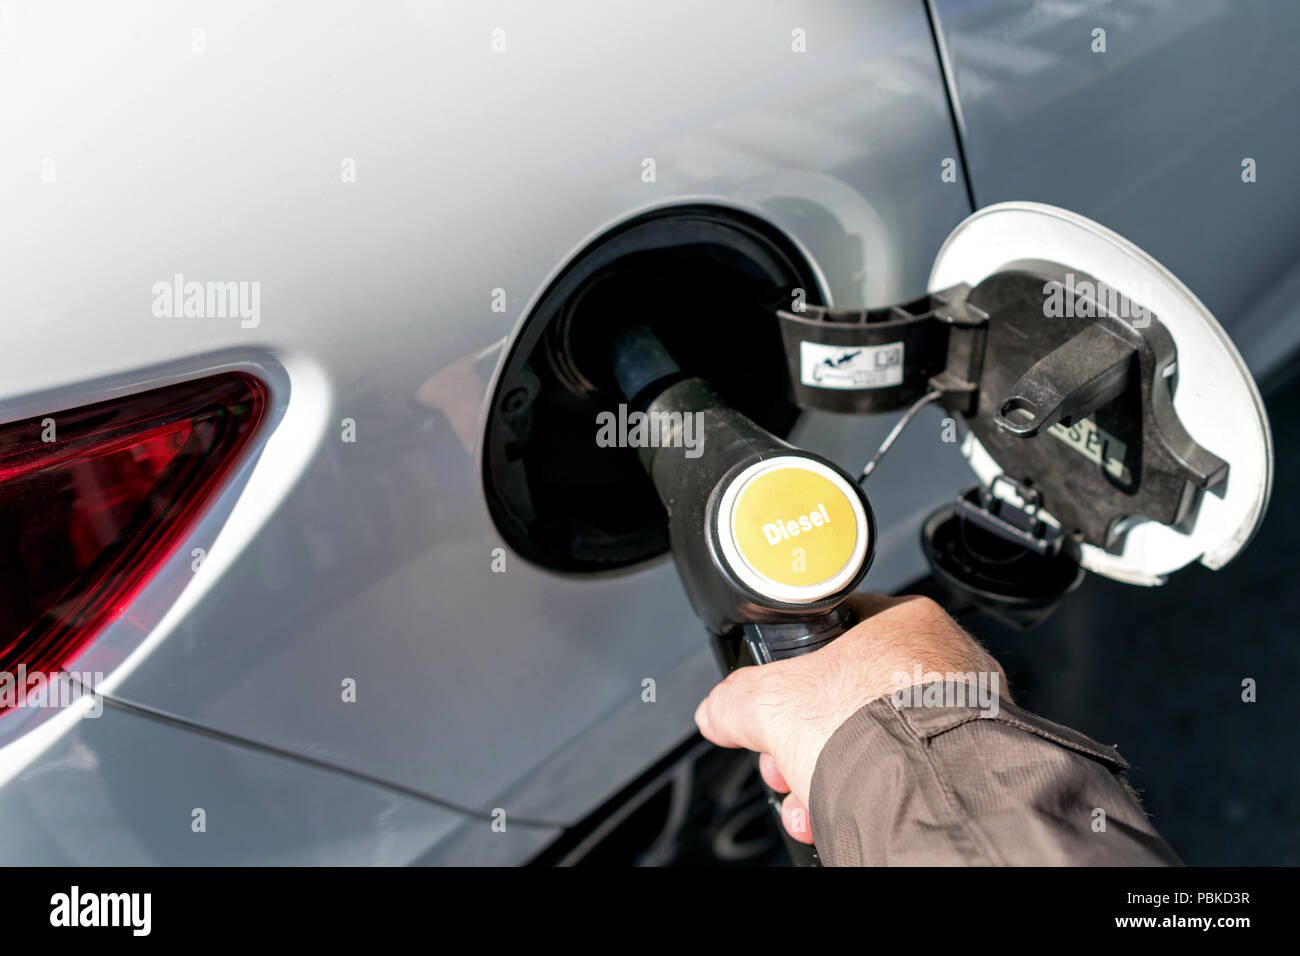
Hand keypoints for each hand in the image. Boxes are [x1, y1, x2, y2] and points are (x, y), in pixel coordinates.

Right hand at [693, 593, 1008, 843]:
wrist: (925, 795)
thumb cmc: (872, 730)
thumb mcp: (768, 702)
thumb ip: (735, 700)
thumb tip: (718, 711)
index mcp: (905, 622)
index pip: (839, 633)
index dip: (794, 672)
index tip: (777, 703)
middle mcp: (949, 659)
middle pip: (855, 696)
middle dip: (809, 736)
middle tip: (786, 760)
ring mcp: (973, 713)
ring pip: (884, 738)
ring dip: (835, 768)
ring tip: (810, 798)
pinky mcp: (976, 762)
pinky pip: (913, 770)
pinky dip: (877, 789)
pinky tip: (847, 809)